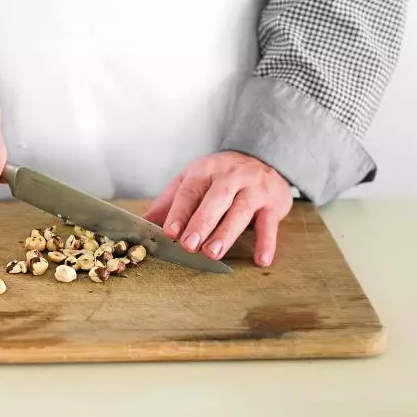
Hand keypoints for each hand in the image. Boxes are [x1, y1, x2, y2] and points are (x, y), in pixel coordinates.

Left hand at [142, 151, 292, 266]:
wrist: (262, 157)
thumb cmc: (219, 177)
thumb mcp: (191, 181)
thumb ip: (168, 204)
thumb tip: (142, 225)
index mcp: (204, 171)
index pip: (190, 191)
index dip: (179, 212)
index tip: (169, 232)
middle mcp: (230, 176)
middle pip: (216, 199)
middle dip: (202, 223)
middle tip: (190, 246)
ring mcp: (254, 188)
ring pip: (241, 210)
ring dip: (227, 233)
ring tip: (213, 253)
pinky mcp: (273, 202)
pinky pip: (270, 223)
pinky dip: (267, 242)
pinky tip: (261, 259)